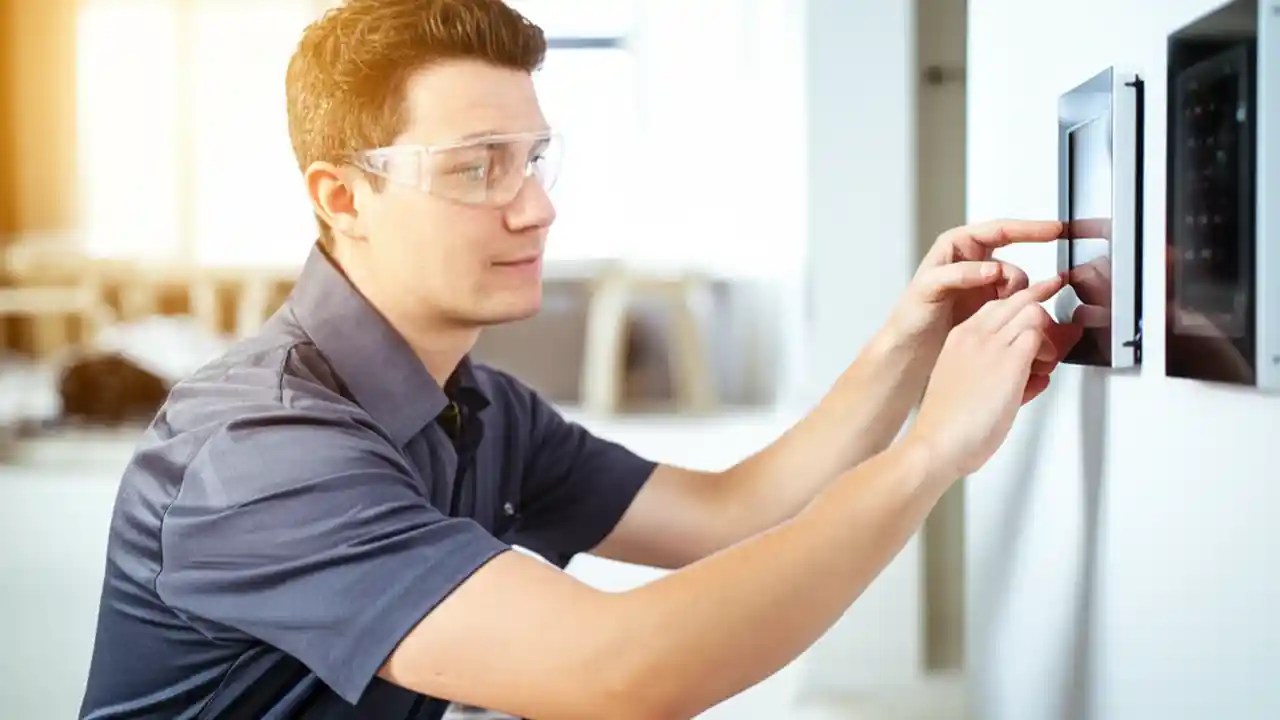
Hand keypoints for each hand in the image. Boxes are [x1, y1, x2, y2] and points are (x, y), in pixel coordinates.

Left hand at [886, 218, 1065, 359]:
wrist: (910, 347)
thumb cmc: (910, 315)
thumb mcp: (928, 288)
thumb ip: (960, 274)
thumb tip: (993, 268)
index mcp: (957, 246)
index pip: (1000, 230)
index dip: (1029, 229)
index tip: (1054, 230)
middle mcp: (974, 262)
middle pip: (1013, 261)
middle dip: (1016, 281)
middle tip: (1017, 297)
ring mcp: (984, 285)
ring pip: (1017, 286)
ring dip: (1013, 300)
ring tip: (992, 317)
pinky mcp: (991, 307)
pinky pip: (1015, 304)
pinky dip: (1015, 312)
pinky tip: (1001, 323)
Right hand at [908, 274, 1066, 479]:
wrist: (937, 442)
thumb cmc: (946, 424)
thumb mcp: (966, 386)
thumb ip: (998, 374)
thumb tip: (1032, 376)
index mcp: (959, 338)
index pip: (997, 306)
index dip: (1023, 301)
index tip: (1041, 295)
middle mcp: (975, 335)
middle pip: (1017, 301)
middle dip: (1042, 309)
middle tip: (1057, 321)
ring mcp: (992, 346)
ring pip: (1033, 313)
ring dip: (1047, 334)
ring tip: (1047, 359)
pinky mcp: (1010, 362)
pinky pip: (1039, 338)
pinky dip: (1049, 351)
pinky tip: (1044, 369)